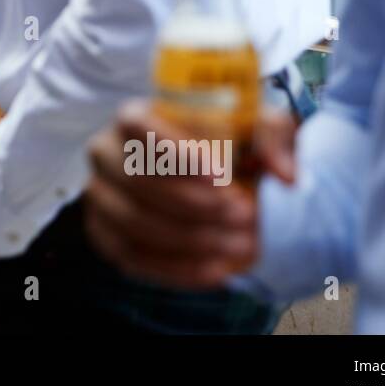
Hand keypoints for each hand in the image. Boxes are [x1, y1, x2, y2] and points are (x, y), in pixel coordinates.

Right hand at [82, 101, 296, 289]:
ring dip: (190, 238)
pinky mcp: (103, 233)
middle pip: (138, 179)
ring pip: (134, 222)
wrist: (199, 179)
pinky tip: (215, 270)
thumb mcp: (253, 127)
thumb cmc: (223, 144)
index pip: (139, 126)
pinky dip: (175, 269)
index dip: (176, 152)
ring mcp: (98, 195)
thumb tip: (286, 175)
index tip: (223, 177)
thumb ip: (274, 137)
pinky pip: (130, 257)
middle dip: (194, 204)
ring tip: (240, 245)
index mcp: (133, 115)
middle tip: (244, 215)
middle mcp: (105, 151)